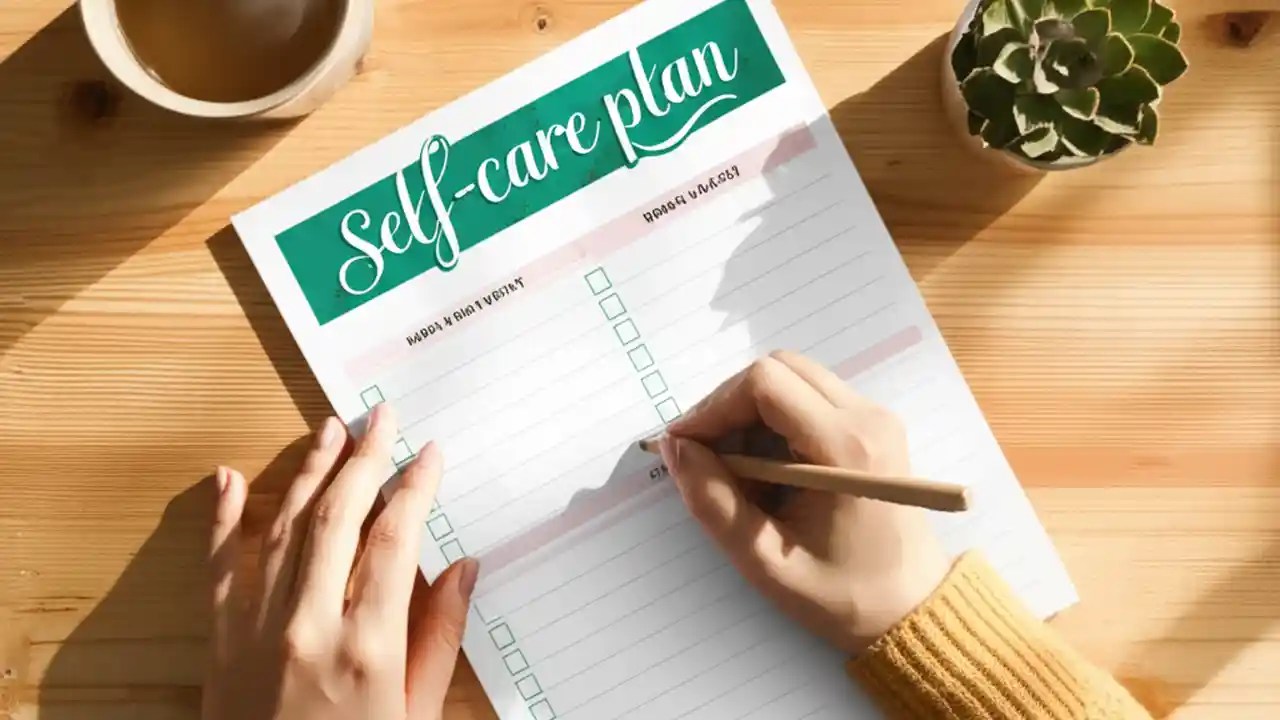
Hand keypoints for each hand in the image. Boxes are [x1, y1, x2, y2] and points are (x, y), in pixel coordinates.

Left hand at [205, 404, 476, 719]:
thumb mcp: (416, 713)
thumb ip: (438, 638)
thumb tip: (463, 567)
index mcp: (367, 646)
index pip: (396, 538)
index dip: (415, 487)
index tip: (429, 454)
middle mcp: (307, 626)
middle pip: (337, 516)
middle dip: (364, 457)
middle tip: (382, 415)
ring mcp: (255, 630)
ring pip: (281, 526)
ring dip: (308, 470)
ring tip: (330, 429)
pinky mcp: (218, 643)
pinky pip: (220, 565)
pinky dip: (225, 518)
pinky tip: (233, 478)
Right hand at [662, 351, 950, 653]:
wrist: (912, 609)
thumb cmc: (843, 596)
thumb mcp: (765, 561)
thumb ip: (713, 503)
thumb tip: (677, 449)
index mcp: (847, 448)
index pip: (765, 383)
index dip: (713, 407)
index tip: (685, 446)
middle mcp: (868, 417)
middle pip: (778, 368)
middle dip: (728, 404)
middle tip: (703, 454)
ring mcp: (875, 416)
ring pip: (793, 377)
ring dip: (750, 410)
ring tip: (735, 466)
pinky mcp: (872, 425)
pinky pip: (810, 395)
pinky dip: (774, 417)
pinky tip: (766, 466)